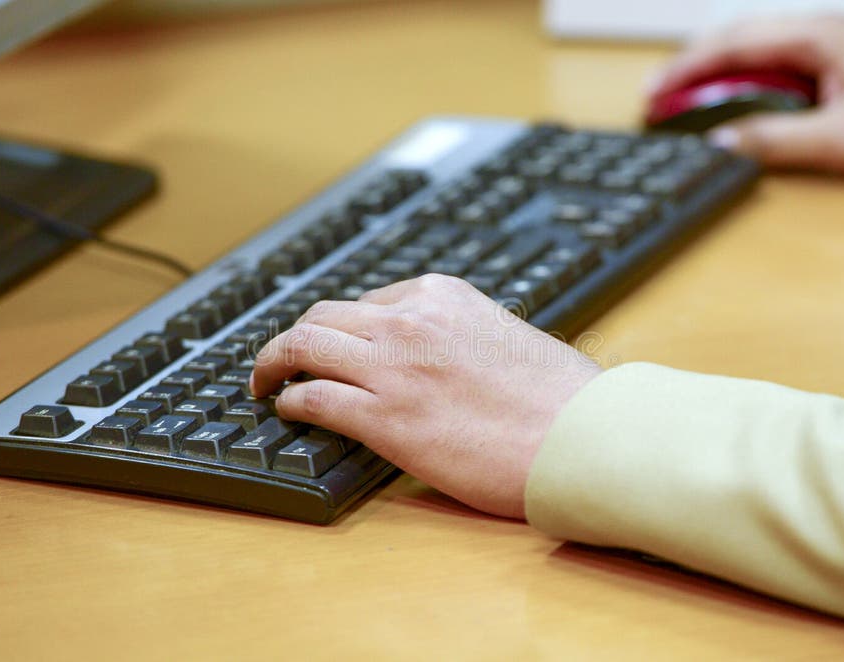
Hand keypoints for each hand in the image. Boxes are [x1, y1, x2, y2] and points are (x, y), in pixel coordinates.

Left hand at [249, 274, 601, 518]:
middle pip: (322, 316)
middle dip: (295, 337)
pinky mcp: (385, 419)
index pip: (368, 301)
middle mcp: (410, 321)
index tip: (335, 346)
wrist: (581, 439)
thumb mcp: (509, 336)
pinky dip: (288, 400)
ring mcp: (394, 368)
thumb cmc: (561, 398)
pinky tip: (286, 410)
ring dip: (271, 362)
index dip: (344, 328)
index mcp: (443, 295)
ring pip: (302, 346)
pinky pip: (312, 397)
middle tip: (281, 358)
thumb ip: (464, 334)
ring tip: (262, 381)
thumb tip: (441, 353)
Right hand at [648, 16, 843, 175]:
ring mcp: (830, 47)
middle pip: (738, 40)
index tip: (654, 91)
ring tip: (683, 100)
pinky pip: (776, 65)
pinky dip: (743, 82)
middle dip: (691, 68)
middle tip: (656, 96)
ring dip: (716, 75)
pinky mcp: (837, 66)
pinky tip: (731, 102)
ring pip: (755, 51)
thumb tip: (722, 142)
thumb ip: (775, 140)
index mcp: (817, 37)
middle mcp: (821, 33)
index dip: (686, 69)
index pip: (733, 45)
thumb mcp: (840, 139)